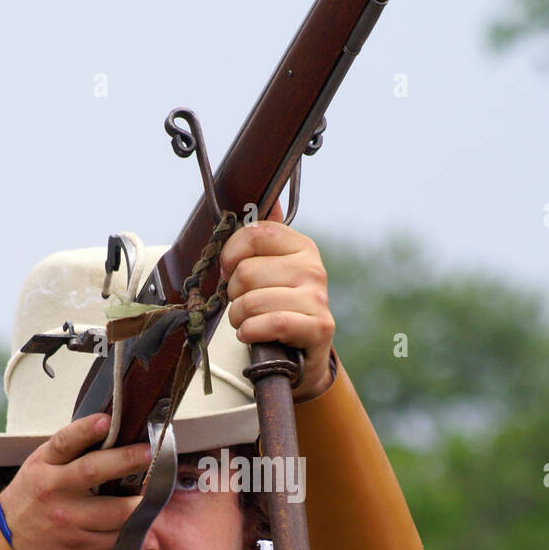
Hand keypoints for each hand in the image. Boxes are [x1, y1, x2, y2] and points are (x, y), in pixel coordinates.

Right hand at [0, 414, 151, 549]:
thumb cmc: (29, 503)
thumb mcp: (37, 471)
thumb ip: (66, 455)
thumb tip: (109, 432)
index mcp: (43, 466)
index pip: (65, 442)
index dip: (86, 430)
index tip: (107, 421)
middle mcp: (54, 490)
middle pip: (94, 470)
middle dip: (127, 459)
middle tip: (150, 451)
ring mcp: (68, 520)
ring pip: (116, 510)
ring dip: (138, 502)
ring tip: (150, 494)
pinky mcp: (81, 545)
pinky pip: (117, 536)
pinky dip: (133, 529)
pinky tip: (139, 522)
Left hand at [220, 216, 335, 401]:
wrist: (303, 354)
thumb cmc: (279, 308)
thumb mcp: (270, 270)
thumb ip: (263, 238)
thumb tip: (271, 196)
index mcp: (301, 246)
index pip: (254, 233)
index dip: (230, 255)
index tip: (229, 271)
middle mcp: (313, 268)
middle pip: (246, 272)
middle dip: (233, 295)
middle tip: (241, 304)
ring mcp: (318, 298)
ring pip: (253, 301)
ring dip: (238, 318)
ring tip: (247, 323)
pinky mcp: (319, 327)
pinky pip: (272, 323)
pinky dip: (251, 333)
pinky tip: (251, 335)